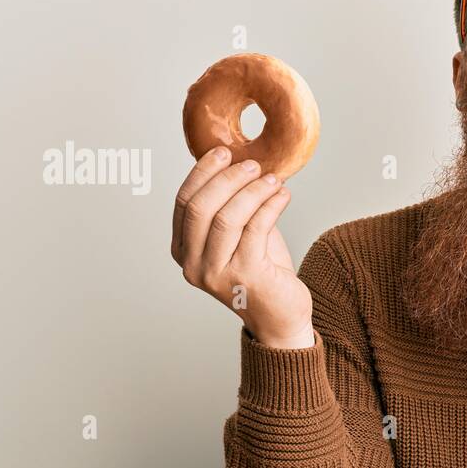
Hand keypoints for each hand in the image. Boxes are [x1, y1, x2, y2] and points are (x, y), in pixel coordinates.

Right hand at [172, 147, 314, 348]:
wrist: (281, 315)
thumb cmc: (261, 271)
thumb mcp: (239, 234)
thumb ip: (231, 205)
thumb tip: (238, 163)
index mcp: (183, 251)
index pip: (184, 202)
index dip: (202, 173)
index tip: (222, 152)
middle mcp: (193, 265)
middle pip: (201, 208)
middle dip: (227, 179)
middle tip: (252, 164)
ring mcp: (217, 274)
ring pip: (227, 217)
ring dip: (252, 191)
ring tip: (273, 179)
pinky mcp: (247, 276)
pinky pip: (256, 228)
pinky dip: (270, 205)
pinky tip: (283, 195)